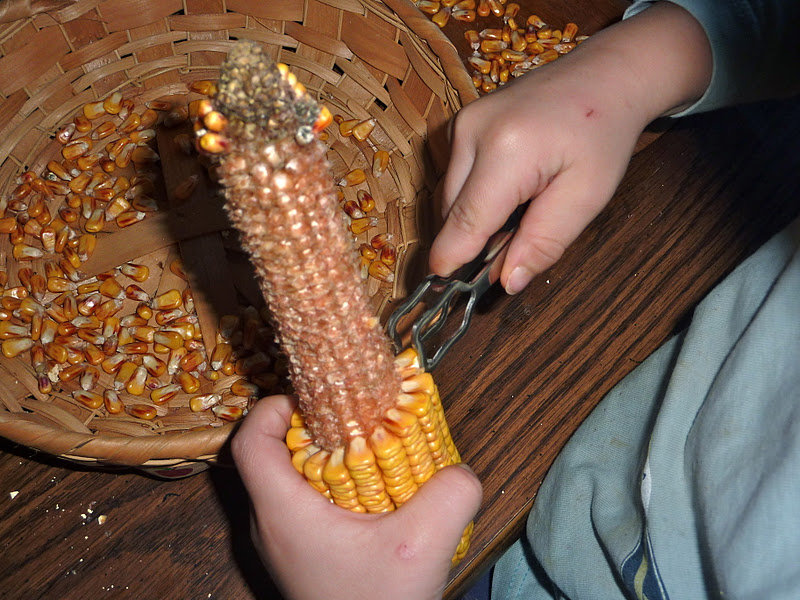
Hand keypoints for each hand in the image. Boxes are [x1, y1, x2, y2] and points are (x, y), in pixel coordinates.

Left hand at [232, 395, 482, 599]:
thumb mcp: (425, 547)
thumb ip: (451, 495)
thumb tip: (460, 470)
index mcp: (282, 512)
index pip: (251, 440)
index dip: (275, 406)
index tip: (314, 397)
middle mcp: (270, 523)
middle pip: (271, 452)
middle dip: (312, 425)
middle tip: (354, 417)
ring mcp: (281, 541)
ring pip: (288, 477)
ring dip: (324, 455)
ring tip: (368, 450)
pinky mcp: (299, 554)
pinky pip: (302, 501)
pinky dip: (329, 483)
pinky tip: (371, 493)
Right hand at [429, 2, 711, 293]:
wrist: (605, 75)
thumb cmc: (603, 136)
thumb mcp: (587, 197)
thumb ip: (544, 242)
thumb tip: (506, 283)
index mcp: (507, 151)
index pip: (465, 221)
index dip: (452, 261)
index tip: (444, 291)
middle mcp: (472, 131)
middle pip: (451, 212)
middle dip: (472, 240)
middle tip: (512, 250)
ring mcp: (462, 122)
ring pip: (448, 196)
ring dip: (472, 219)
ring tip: (518, 214)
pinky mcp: (461, 121)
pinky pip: (455, 176)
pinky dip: (473, 196)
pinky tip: (508, 192)